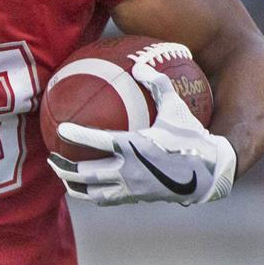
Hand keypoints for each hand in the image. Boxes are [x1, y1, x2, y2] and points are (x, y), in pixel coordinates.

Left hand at [48, 62, 237, 206]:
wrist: (211, 171)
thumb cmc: (193, 135)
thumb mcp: (176, 106)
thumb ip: (157, 84)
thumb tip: (140, 64)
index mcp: (135, 146)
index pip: (97, 142)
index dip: (76, 136)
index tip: (60, 130)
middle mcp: (130, 170)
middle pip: (86, 174)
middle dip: (64, 167)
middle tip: (52, 159)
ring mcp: (132, 188)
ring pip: (94, 193)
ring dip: (75, 187)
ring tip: (64, 179)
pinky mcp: (138, 198)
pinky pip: (109, 200)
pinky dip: (94, 196)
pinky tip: (89, 189)